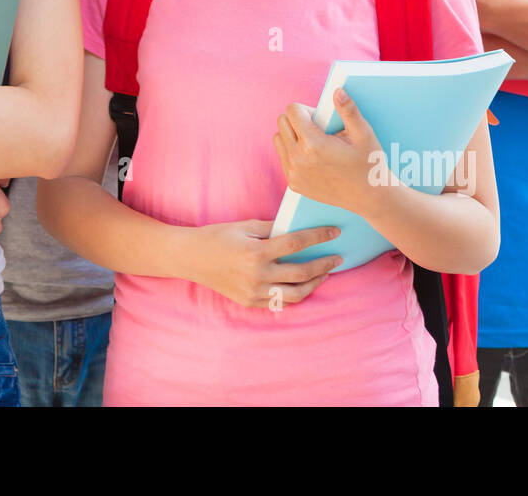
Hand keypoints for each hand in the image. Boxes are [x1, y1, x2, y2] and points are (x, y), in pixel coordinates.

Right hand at [186, 219, 340, 307]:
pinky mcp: (249, 302)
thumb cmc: (217, 236)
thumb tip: (298, 226)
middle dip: (324, 265)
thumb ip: (272, 227)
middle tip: (338, 257)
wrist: (190, 258)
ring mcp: (254, 292)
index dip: (319, 236)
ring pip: (295, 294)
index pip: (297, 243)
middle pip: (302, 273)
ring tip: (325, 273)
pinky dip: (295, 293)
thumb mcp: (244, 226)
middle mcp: (257, 275)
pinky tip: (303, 284)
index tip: (335, 232)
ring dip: (314, 283)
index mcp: (256, 252)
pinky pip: (279, 302)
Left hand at [273, 91, 385, 215]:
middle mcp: (297, 159)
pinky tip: (313, 158)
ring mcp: (293, 173)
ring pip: (278, 139)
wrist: (369, 197)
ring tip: (314, 143)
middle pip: (282, 122)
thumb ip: (348, 110)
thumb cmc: (368, 163)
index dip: (307, 110)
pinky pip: (283, 158)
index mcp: (313, 143)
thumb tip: (337, 91)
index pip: (292, 110)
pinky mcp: (293, 184)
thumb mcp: (363, 134)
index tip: (321, 119)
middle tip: (318, 130)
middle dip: (297, 120)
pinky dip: (293, 153)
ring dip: (292, 136)